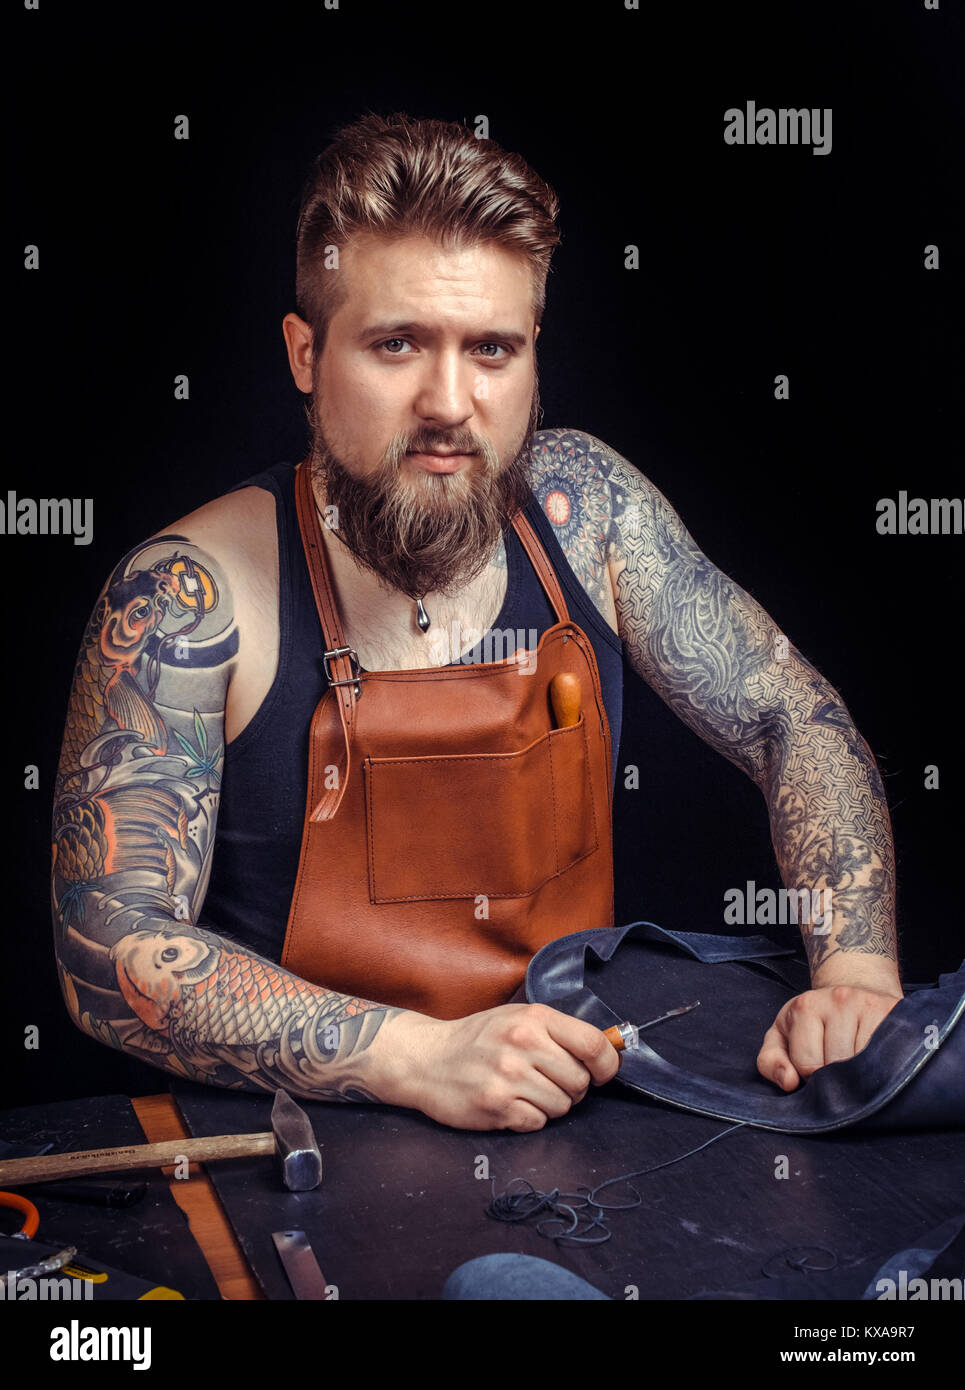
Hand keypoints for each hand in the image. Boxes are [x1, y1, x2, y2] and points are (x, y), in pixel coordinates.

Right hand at [383, 1002, 619, 1130]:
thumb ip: (558, 1031)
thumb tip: (609, 1049)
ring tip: (525, 1091)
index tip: (601, 1073)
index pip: (593, 1044)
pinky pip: (537, 1123)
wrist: (426, 1058)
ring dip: (550, 1105)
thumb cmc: (478, 1039)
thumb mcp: (517, 1018)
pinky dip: (528, 1118)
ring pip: (562, 1106)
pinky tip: (510, 1104)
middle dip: (571, 1088)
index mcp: (533, 1018)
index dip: (607, 1064)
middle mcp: (522, 1044)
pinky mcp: (496, 1106)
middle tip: (548, 1082)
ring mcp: (508, 1076)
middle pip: (580, 1081)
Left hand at [757, 984, 902, 1091]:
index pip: (808, 1064)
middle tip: (837, 1069)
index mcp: (806, 1006)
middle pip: (838, 1064)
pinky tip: (876, 1061)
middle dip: (836, 1078)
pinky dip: (883, 1067)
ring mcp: (869, 1004)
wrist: (852, 994)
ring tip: (856, 1064)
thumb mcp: (782, 1037)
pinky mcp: (896, 1011)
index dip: (810, 1078)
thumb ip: (771, 1062)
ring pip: (864, 1063)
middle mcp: (839, 999)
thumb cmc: (813, 1022)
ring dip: (861, 1075)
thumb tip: (789, 1083)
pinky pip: (890, 1056)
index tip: (815, 1070)